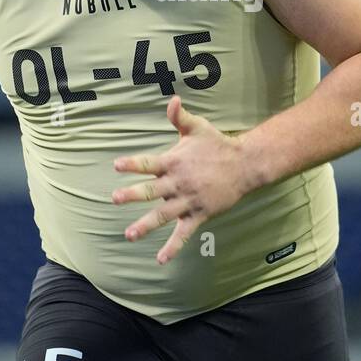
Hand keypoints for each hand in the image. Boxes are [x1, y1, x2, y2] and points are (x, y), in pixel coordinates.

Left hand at [112, 95, 254, 264]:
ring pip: (163, 215)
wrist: (245, 165)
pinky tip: (160, 260)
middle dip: (133, 195)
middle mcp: (179, 182)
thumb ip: (180, 117)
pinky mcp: (199, 214)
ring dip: (146, 225)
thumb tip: (172, 99)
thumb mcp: (198, 127)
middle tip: (115, 198)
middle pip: (152, 190)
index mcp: (175, 161)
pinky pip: (184, 234)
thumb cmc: (217, 144)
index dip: (133, 164)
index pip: (149, 163)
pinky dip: (173, 247)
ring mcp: (189, 200)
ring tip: (129, 234)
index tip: (117, 166)